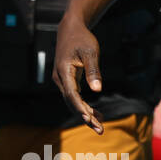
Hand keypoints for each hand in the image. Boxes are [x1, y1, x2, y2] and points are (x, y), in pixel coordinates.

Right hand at [52, 17, 104, 134]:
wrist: (70, 29)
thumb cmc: (82, 39)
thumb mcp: (90, 52)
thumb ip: (93, 71)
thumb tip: (98, 90)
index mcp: (64, 71)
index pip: (71, 93)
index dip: (80, 107)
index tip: (89, 118)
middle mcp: (60, 78)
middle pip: (71, 102)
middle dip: (85, 116)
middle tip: (100, 130)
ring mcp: (61, 80)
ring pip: (72, 101)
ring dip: (85, 113)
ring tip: (100, 125)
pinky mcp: (66, 80)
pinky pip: (74, 97)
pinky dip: (84, 106)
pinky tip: (96, 113)